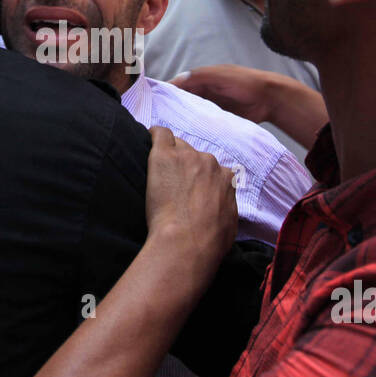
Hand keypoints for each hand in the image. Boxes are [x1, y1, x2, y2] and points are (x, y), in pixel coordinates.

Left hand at [144, 126, 236, 267]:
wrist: (187, 242)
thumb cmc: (209, 242)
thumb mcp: (230, 225)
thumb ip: (227, 209)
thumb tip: (221, 211)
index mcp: (226, 179)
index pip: (213, 170)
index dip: (200, 179)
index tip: (190, 189)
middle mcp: (209, 163)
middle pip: (194, 156)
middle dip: (184, 167)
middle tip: (171, 185)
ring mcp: (187, 156)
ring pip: (176, 145)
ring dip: (169, 156)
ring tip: (157, 173)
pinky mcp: (164, 155)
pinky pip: (159, 134)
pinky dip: (153, 136)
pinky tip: (145, 142)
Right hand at [168, 65, 280, 123]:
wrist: (270, 99)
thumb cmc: (245, 82)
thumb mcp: (220, 75)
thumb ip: (199, 76)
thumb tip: (174, 81)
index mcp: (203, 78)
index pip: (179, 85)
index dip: (167, 92)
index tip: (154, 103)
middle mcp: (205, 92)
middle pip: (183, 100)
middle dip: (172, 108)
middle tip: (158, 120)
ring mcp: (212, 106)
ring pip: (191, 112)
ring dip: (183, 119)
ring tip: (169, 130)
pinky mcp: (219, 119)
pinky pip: (203, 122)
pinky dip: (195, 126)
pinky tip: (187, 134)